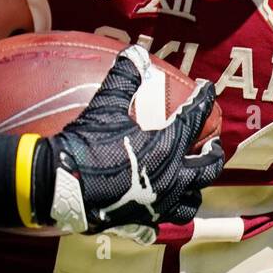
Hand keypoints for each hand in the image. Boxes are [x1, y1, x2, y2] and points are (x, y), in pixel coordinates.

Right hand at [37, 45, 223, 243]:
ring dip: (195, 186)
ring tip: (191, 176)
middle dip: (213, 153)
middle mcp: (171, 178)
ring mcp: (159, 204)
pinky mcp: (142, 221)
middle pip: (207, 168)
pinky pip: (165, 219)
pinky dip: (169, 209)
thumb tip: (135, 51)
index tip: (208, 91)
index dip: (204, 101)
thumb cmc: (86, 143)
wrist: (59, 186)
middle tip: (210, 143)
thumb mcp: (105, 104)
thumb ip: (124, 76)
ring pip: (191, 200)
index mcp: (167, 148)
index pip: (196, 119)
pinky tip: (161, 202)